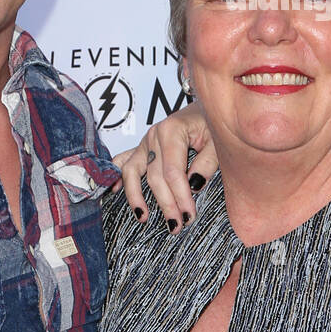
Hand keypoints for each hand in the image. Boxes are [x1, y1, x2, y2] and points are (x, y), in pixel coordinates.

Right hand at [112, 101, 216, 232]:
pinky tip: (113, 192)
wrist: (207, 106)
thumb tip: (193, 185)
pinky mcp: (143, 147)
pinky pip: (124, 162)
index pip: (173, 172)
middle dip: (165, 203)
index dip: (180, 197)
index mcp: (172, 130)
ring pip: (132, 172)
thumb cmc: (212, 123)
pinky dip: (117, 177)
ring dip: (136, 197)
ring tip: (143, 218)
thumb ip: (207, 163)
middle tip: (176, 225)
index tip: (189, 216)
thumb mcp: (217, 142)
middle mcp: (154, 135)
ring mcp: (145, 141)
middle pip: (154, 177)